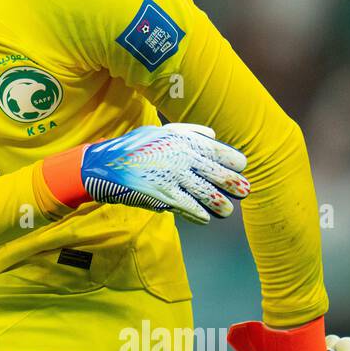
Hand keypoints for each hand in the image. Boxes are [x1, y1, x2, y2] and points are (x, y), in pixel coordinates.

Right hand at [75, 122, 249, 223]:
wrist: (104, 165)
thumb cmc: (133, 148)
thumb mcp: (159, 131)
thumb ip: (188, 132)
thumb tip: (213, 135)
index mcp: (181, 141)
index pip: (215, 150)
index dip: (232, 160)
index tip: (241, 166)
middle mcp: (180, 158)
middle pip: (214, 172)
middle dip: (232, 182)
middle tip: (245, 190)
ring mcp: (172, 177)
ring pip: (204, 192)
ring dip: (219, 203)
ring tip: (227, 210)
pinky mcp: (163, 195)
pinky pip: (187, 206)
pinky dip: (198, 213)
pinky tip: (205, 218)